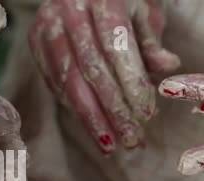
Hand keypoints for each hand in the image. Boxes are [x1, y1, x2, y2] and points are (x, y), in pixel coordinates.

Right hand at [29, 0, 179, 153]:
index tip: (146, 115)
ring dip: (91, 118)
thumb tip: (167, 67)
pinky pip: (54, 83)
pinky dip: (75, 108)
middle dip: (113, 110)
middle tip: (131, 139)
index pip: (116, 46)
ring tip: (111, 144)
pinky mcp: (36, 42)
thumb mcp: (143, 8)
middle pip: (91, 70)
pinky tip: (93, 125)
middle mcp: (69, 10)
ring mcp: (48, 27)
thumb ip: (151, 39)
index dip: (131, 83)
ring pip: (69, 82)